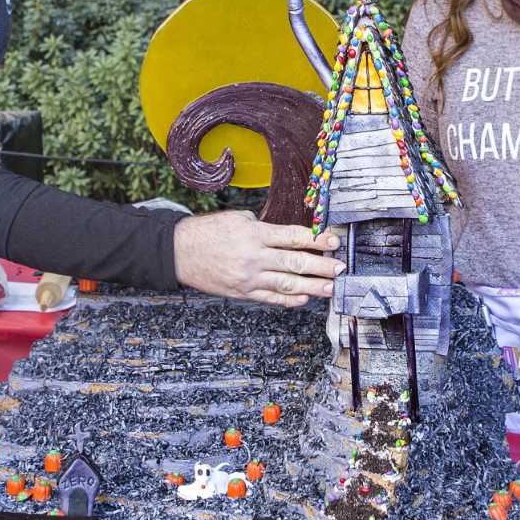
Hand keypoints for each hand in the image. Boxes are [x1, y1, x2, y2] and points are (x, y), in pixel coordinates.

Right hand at [173, 211, 343, 307]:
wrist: (178, 252)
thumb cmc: (207, 232)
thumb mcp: (238, 219)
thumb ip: (265, 228)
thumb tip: (291, 235)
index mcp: (255, 234)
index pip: (294, 237)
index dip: (317, 240)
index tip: (334, 241)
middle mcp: (254, 257)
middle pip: (296, 263)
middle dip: (322, 266)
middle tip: (340, 268)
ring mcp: (249, 278)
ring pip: (287, 284)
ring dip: (313, 287)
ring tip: (331, 288)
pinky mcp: (242, 292)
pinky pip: (271, 299)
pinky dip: (289, 300)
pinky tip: (304, 299)